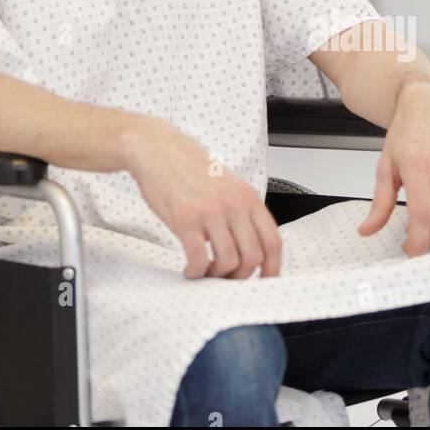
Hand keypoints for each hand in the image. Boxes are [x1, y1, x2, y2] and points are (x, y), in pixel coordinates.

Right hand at [123, 118, 281, 278]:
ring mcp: (210, 212)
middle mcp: (233, 204)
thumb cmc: (189, 166)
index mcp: (247, 196)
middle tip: (227, 277)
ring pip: (228, 262)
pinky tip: (190, 268)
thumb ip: (242, 212)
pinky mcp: (186, 220)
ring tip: (205, 270)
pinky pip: (199, 259)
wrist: (157, 150)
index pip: (273, 241)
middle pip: (252, 257)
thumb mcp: (228, 184)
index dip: (272, 268)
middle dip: (241, 276)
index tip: (264, 280)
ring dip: (217, 275)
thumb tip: (251, 247)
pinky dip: (196, 271)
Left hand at [358, 84, 429, 255]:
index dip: (418, 241)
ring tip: (425, 228)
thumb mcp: (385, 165)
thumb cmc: (407, 131)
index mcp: (418, 167)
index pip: (423, 216)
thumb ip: (379, 202)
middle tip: (414, 241)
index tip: (409, 251)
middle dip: (428, 240)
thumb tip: (368, 228)